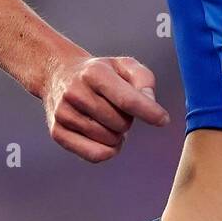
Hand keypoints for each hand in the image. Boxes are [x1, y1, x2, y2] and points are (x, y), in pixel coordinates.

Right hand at [42, 53, 168, 162]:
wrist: (58, 73)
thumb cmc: (99, 72)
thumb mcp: (123, 65)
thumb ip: (144, 80)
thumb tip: (150, 104)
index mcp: (94, 73)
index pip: (126, 100)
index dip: (149, 112)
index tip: (163, 120)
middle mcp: (75, 92)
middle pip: (120, 123)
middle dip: (127, 120)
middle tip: (117, 109)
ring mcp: (64, 114)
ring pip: (109, 140)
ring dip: (117, 135)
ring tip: (108, 119)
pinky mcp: (57, 132)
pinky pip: (94, 155)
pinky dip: (107, 150)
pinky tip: (105, 137)